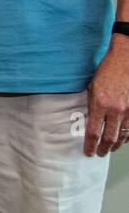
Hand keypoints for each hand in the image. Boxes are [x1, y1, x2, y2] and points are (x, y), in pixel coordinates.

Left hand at [85, 39, 128, 155]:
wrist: (125, 60)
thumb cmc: (106, 71)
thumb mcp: (92, 87)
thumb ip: (91, 104)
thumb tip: (89, 120)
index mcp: (100, 104)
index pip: (94, 132)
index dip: (90, 145)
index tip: (88, 152)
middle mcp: (115, 109)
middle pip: (109, 138)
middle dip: (104, 148)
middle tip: (100, 153)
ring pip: (124, 135)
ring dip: (116, 144)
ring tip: (110, 148)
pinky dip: (128, 136)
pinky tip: (123, 139)